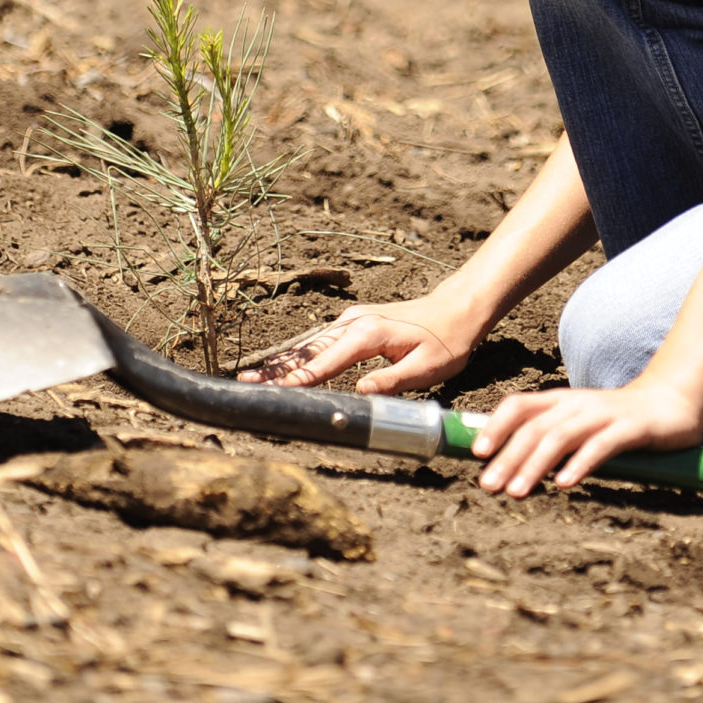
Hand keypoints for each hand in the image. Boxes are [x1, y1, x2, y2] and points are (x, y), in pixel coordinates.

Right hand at [236, 294, 484, 394]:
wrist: (458, 309)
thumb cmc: (446, 341)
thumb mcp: (427, 368)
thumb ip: (392, 382)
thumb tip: (360, 394)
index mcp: (367, 335)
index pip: (323, 363)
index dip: (296, 380)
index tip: (270, 392)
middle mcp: (353, 323)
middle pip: (307, 350)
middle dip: (275, 370)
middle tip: (245, 386)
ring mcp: (352, 320)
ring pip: (309, 344)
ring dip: (282, 362)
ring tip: (253, 379)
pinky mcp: (354, 323)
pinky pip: (320, 340)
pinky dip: (299, 354)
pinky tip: (283, 366)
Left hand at [468, 377, 702, 497]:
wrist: (672, 403)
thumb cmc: (617, 421)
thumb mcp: (579, 425)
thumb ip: (550, 439)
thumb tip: (509, 467)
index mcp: (562, 400)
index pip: (519, 405)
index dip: (496, 426)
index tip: (477, 453)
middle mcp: (578, 403)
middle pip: (535, 427)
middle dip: (508, 457)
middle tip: (488, 486)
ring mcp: (604, 414)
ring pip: (561, 436)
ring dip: (534, 465)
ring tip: (517, 492)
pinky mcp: (630, 428)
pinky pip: (601, 445)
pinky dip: (580, 463)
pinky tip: (564, 484)